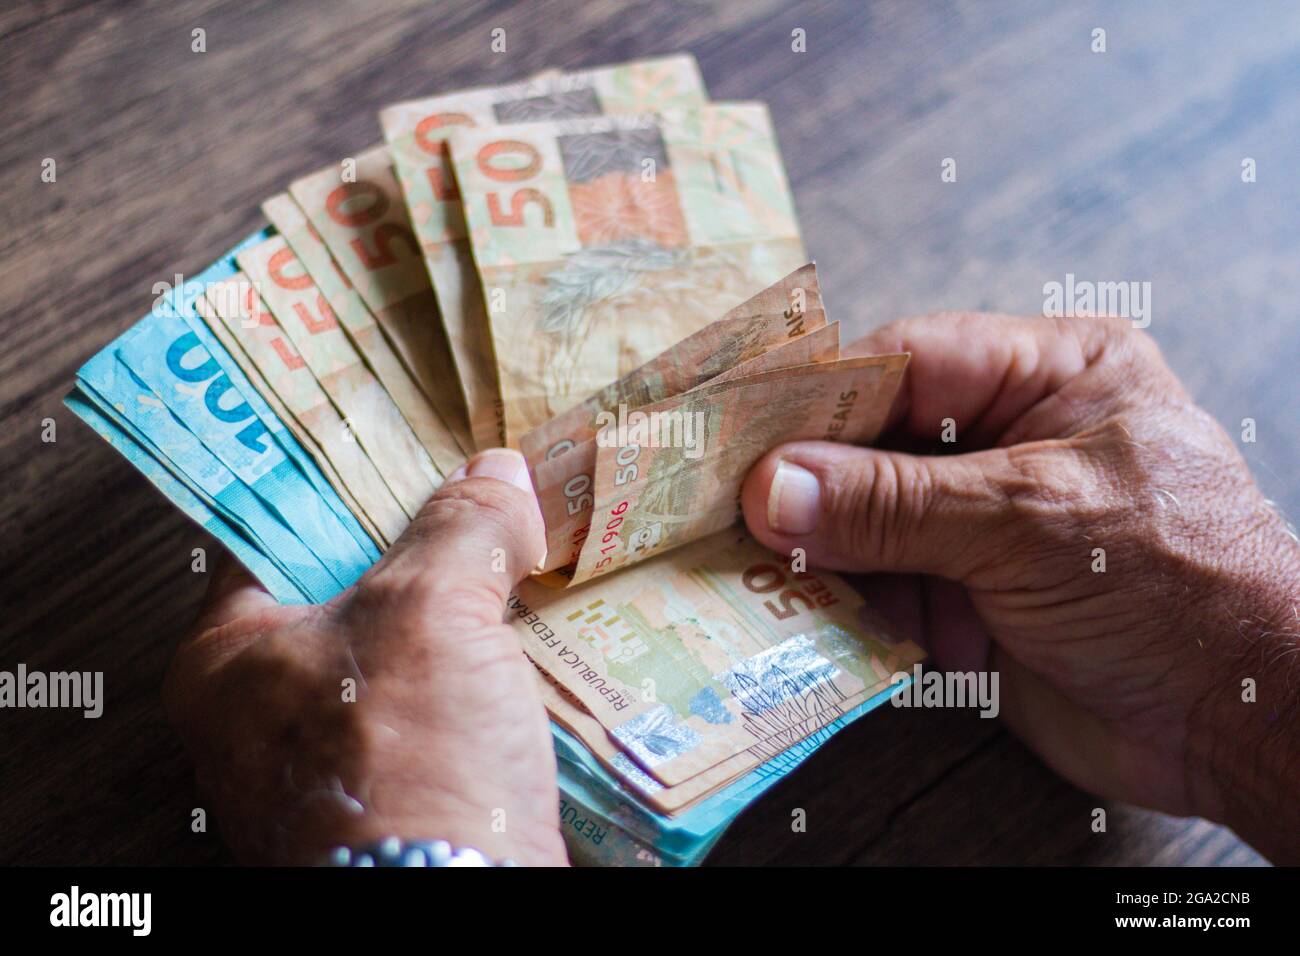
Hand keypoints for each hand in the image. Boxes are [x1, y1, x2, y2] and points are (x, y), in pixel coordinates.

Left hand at [164, 448, 567, 865]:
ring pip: (400, 655)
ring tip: (514, 560)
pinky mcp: (394, 798)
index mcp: (225, 660)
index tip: (401, 450)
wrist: (453, 902)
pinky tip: (527, 645)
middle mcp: (262, 716)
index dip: (345, 484)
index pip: (276, 536)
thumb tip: (497, 476)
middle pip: (347, 594)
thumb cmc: (401, 767)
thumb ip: (460, 528)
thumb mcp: (430, 611)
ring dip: (458, 615)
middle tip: (472, 499)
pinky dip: (478, 675)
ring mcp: (329, 763)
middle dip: (419, 550)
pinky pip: (437, 710)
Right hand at [741, 312, 1299, 862]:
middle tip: (721, 504)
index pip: (908, 361)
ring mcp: (984, 521)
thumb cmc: (1172, 587)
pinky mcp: (966, 595)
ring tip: (749, 566)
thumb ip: (894, 504)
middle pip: (877, 441)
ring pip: (867, 518)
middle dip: (808, 480)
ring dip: (817, 550)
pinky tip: (797, 614)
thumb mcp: (1028, 521)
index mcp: (1051, 374)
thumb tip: (770, 486)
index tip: (735, 426)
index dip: (820, 394)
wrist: (1242, 726)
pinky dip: (840, 603)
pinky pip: (880, 584)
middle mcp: (1010, 437)